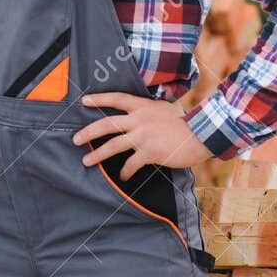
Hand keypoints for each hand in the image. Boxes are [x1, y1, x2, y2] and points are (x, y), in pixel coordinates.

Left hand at [72, 92, 212, 178]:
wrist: (201, 134)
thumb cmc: (185, 122)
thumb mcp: (165, 108)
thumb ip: (149, 110)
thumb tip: (140, 112)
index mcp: (142, 106)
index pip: (116, 99)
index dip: (99, 99)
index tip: (83, 101)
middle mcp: (140, 120)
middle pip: (107, 124)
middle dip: (89, 132)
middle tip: (75, 139)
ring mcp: (144, 136)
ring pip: (113, 145)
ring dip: (97, 154)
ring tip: (86, 161)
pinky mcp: (150, 152)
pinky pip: (131, 164)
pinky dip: (124, 172)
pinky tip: (122, 177)